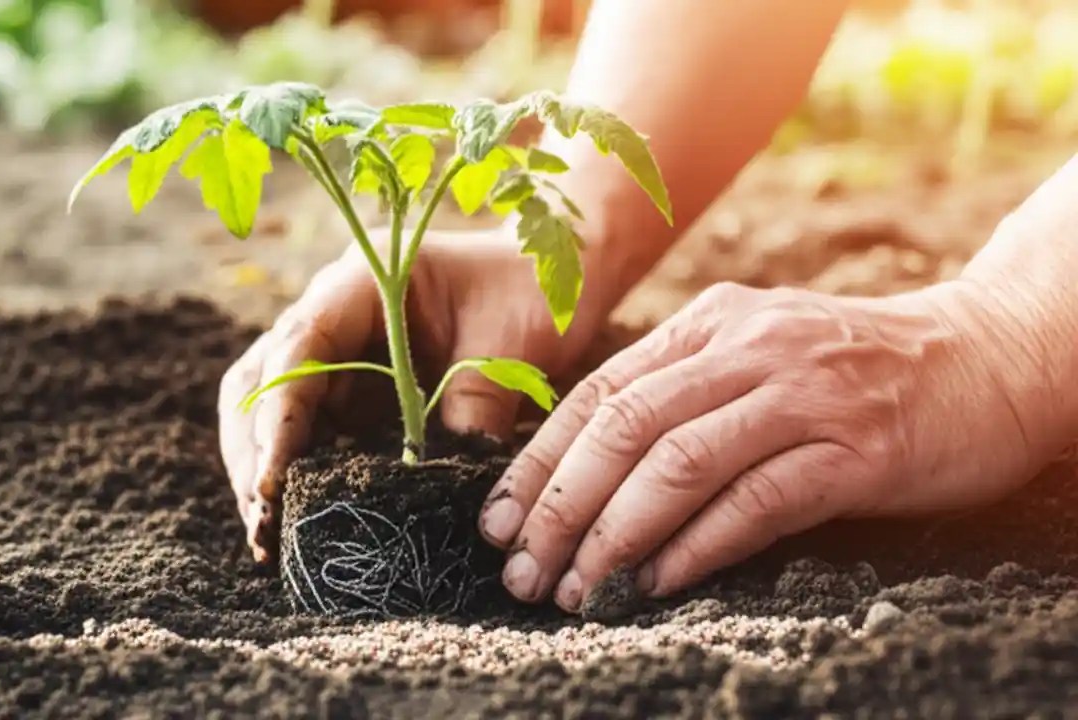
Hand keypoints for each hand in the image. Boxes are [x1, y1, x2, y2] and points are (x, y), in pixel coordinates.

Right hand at [219, 228, 603, 562]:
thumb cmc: (534, 297)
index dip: (278, 417)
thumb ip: (468, 409)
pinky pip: (310, 434)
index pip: (297, 349)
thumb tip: (432, 485)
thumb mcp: (507, 350)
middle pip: (261, 381)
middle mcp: (334, 315)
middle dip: (254, 451)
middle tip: (264, 521)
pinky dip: (299, 476)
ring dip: (263, 468)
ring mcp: (340, 354)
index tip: (273, 481)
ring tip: (269, 536)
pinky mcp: (355, 391)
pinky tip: (298, 525)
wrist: (560, 287)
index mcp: (361, 283)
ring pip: (270, 410)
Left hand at [478, 278, 1050, 610]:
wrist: (987, 356)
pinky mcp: (855, 450)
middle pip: (625, 429)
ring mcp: (803, 396)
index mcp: (711, 326)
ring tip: (577, 587)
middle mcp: (748, 351)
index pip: (600, 394)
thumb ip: (685, 393)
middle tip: (525, 569)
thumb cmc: (856, 369)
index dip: (539, 461)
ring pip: (678, 464)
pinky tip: (657, 580)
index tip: (499, 521)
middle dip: (560, 505)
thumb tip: (590, 469)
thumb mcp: (758, 353)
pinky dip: (697, 545)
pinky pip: (756, 502)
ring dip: (614, 534)